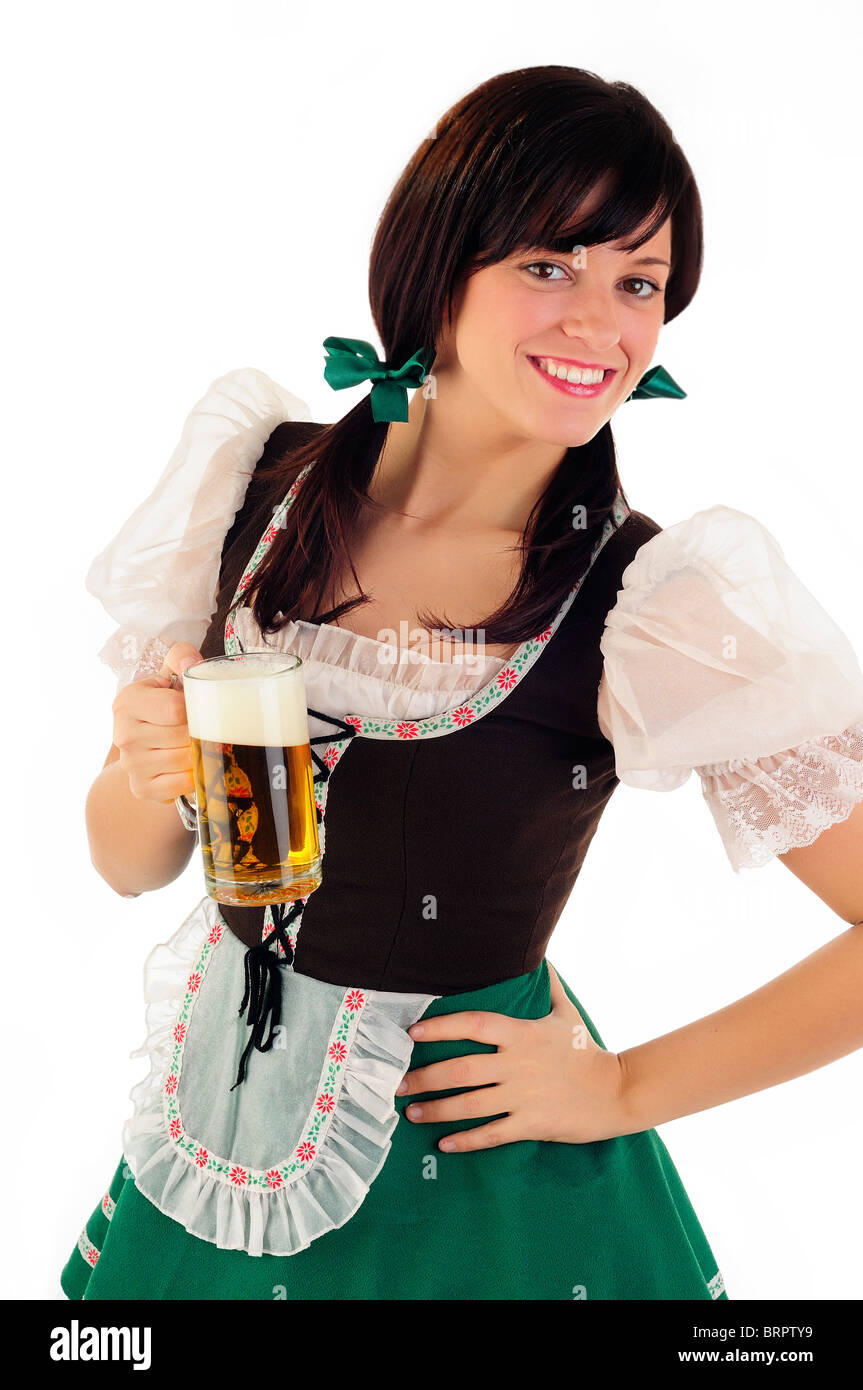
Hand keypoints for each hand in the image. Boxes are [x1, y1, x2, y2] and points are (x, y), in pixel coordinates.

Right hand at [111, 642, 202, 804]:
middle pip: (183, 737)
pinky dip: (194, 776)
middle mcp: (122, 734)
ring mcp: (130, 764)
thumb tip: (189, 662)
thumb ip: (180, 658)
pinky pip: (182, 784)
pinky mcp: (142, 788)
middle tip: (202, 728)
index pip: (175, 709)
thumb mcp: (169, 677)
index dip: (196, 709)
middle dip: (200, 732)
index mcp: (127, 701)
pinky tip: (191, 765)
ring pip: (185, 761)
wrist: (147, 747)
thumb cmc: (165, 706)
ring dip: (199, 754)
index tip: (196, 707)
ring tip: (197, 744)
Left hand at [396, 962, 632, 1151]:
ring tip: (411, 1113)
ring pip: (470, 1104)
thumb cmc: (586, 1050)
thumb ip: (548, 985)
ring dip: (436, 1110)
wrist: (616, 1091)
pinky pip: (491, 1134)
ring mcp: (523, 1096)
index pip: (473, 1025)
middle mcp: (517, 1063)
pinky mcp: (531, 1124)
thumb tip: (540, 955)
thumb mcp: (566, 1012)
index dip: (441, 1027)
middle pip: (460, 1069)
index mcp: (521, 1033)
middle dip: (424, 1077)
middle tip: (397, 1084)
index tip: (413, 1033)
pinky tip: (444, 1143)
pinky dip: (466, 1140)